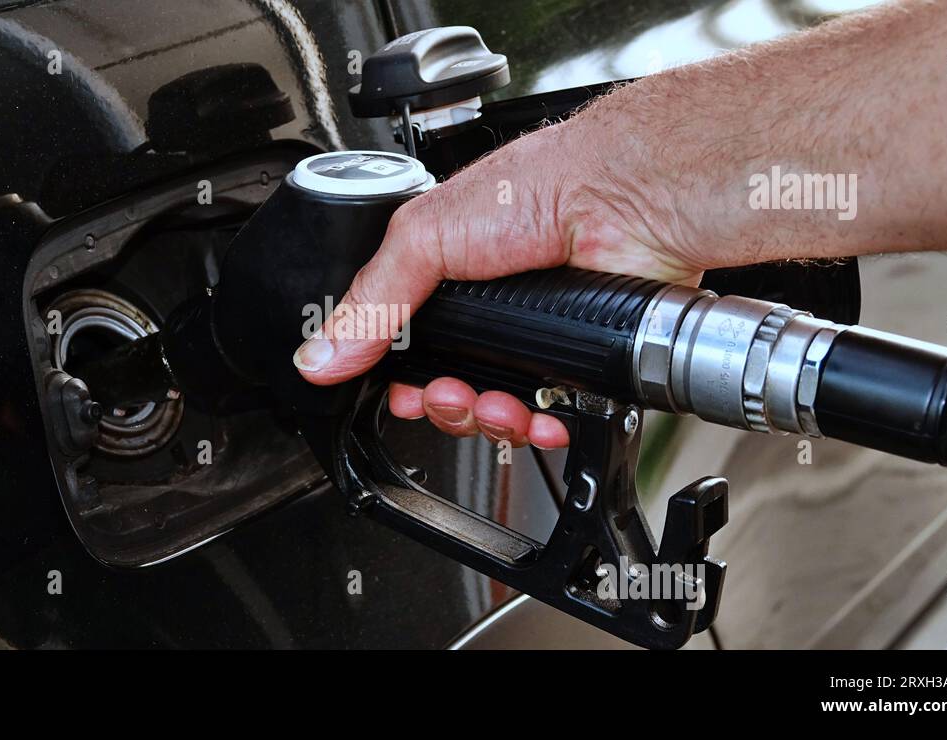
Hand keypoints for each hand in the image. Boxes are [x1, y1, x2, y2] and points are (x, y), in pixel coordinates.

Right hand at [292, 106, 706, 448]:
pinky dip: (541, 425)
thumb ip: (371, 301)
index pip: (405, 348)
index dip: (397, 379)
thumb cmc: (541, 189)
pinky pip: (552, 416)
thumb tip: (319, 353)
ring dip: (488, 419)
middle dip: (443, 403)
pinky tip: (540, 414)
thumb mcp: (424, 237)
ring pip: (497, 411)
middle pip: (448, 389)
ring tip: (497, 403)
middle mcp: (489, 312)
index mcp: (444, 279)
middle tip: (446, 394)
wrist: (627, 201)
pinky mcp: (580, 363)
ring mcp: (535, 339)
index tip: (397, 392)